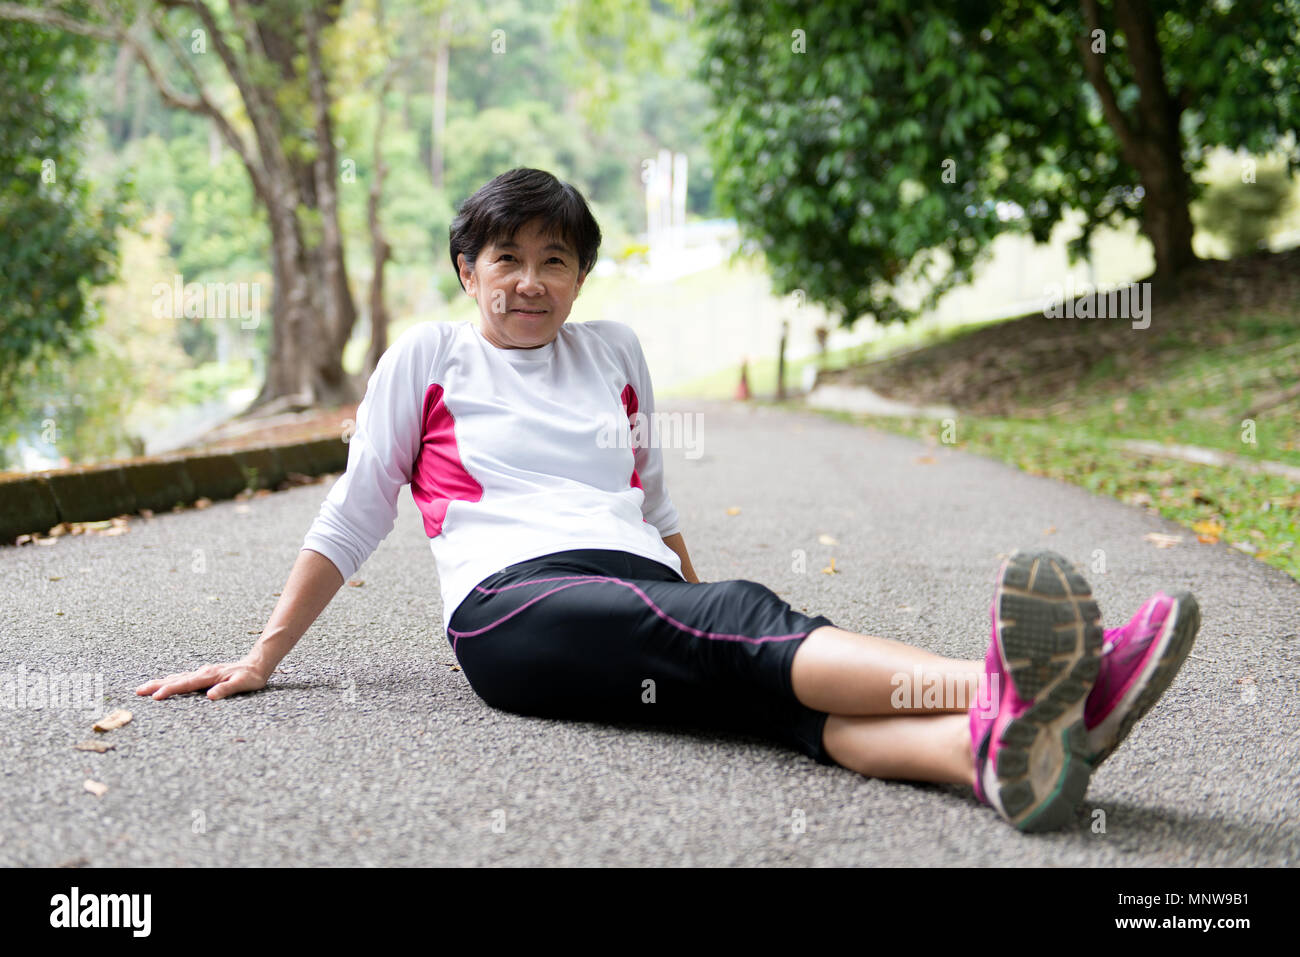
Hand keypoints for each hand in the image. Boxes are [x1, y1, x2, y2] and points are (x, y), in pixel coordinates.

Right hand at [134, 658, 269, 700]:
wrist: (257, 664)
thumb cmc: (251, 676)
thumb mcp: (243, 684)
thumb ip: (227, 689)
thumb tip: (210, 696)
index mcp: (209, 676)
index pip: (185, 684)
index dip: (170, 690)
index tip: (155, 696)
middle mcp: (203, 672)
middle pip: (176, 679)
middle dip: (157, 685)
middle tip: (138, 691)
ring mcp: (202, 672)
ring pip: (178, 677)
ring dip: (161, 682)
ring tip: (145, 687)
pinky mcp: (204, 674)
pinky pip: (184, 678)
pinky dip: (171, 681)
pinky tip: (166, 683)